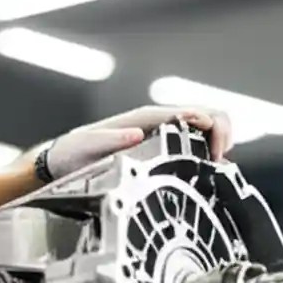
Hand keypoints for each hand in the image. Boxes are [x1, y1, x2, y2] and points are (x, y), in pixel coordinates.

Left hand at [44, 106, 232, 179]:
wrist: (60, 160)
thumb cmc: (73, 153)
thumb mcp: (87, 146)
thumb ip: (111, 139)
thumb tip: (137, 134)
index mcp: (144, 119)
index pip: (192, 113)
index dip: (213, 129)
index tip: (215, 155)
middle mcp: (155, 123)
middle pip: (206, 115)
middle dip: (222, 133)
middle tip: (220, 160)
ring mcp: (159, 134)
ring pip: (203, 128)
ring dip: (217, 142)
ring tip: (216, 166)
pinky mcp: (157, 147)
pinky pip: (191, 143)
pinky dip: (206, 151)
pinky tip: (205, 169)